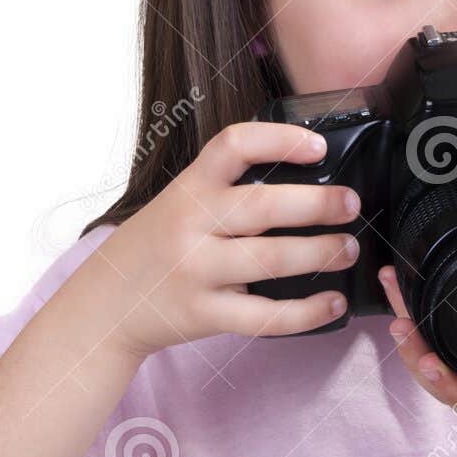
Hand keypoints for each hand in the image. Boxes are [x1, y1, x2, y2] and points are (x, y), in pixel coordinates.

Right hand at [70, 121, 362, 360]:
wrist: (106, 303)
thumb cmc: (155, 246)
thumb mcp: (178, 202)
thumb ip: (225, 189)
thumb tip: (306, 177)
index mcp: (188, 188)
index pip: (233, 145)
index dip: (280, 139)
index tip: (318, 147)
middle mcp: (190, 225)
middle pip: (263, 206)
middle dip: (318, 203)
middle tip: (350, 204)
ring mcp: (196, 271)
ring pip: (271, 260)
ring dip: (321, 253)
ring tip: (350, 249)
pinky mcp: (204, 314)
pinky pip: (265, 316)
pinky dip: (307, 311)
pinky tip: (334, 302)